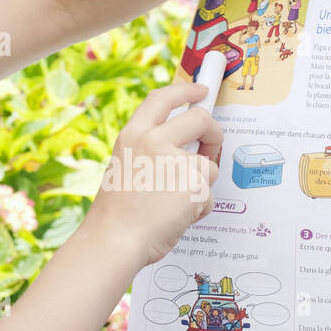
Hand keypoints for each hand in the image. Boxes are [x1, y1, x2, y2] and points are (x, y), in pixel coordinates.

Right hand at [86, 82, 223, 270]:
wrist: (116, 240)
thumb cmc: (118, 214)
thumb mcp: (125, 167)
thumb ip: (151, 151)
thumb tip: (183, 148)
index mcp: (133, 135)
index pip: (162, 99)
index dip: (185, 90)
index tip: (200, 90)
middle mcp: (154, 141)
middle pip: (200, 119)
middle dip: (214, 132)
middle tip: (213, 144)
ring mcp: (177, 161)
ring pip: (208, 166)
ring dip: (200, 186)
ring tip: (174, 205)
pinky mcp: (195, 183)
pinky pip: (209, 195)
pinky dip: (199, 208)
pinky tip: (177, 217)